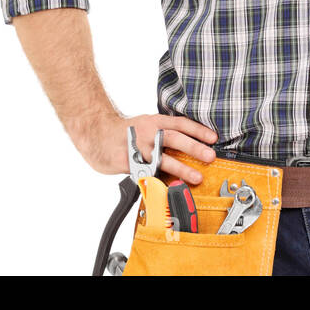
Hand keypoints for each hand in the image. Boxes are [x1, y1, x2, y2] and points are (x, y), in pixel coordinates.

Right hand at [78, 113, 218, 184]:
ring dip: (181, 168)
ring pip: (162, 158)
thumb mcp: (147, 124)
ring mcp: (138, 148)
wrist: (96, 134)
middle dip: (194, 147)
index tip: (213, 138)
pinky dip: (160, 182)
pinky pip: (147, 174)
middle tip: (210, 156)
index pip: (180, 123)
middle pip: (174, 138)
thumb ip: (165, 132)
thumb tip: (190, 143)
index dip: (198, 130)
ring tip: (196, 177)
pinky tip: (171, 188)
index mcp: (154, 121)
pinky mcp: (128, 163)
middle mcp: (148, 133)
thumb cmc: (125, 132)